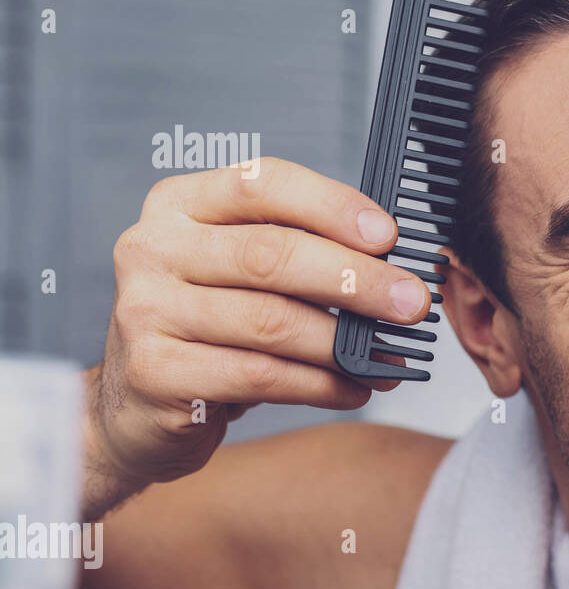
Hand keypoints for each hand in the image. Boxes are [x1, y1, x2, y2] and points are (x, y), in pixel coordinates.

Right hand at [83, 158, 431, 515]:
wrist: (137, 404)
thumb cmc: (208, 325)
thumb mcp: (242, 273)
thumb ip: (302, 254)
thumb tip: (392, 270)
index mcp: (180, 204)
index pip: (261, 184)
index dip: (331, 206)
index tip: (388, 235)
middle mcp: (153, 248)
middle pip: (271, 254)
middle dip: (355, 280)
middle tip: (410, 303)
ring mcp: (145, 310)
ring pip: (270, 321)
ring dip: (344, 343)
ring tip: (387, 356)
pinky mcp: (154, 372)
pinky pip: (259, 375)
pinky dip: (320, 384)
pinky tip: (352, 387)